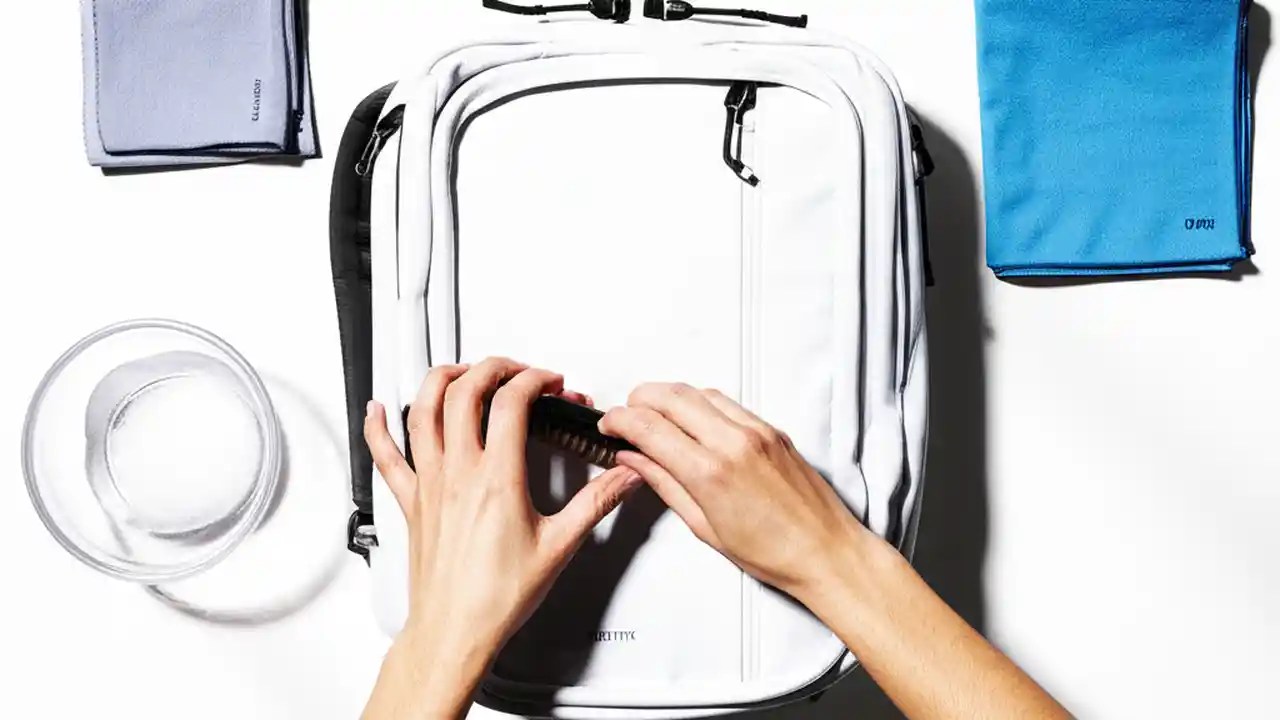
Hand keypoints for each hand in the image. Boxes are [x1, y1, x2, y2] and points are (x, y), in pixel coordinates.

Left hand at [361, 358, 641, 719]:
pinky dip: (377, 428)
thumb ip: (596, 504)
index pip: (511, 403)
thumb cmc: (497, 597)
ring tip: (461, 370)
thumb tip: (622, 479)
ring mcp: (430, 484)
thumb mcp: (559, 546)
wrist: (455, 631)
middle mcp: (458, 474)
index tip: (549, 382)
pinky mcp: (412, 502)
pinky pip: (386, 457)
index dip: (534, 379)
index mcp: (497, 480)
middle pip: (464, 392)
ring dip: (441, 380)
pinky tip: (376, 411)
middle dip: (492, 367)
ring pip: (423, 411)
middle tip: (514, 371)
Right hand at [601, 384, 1070, 719]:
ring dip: (668, 396)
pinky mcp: (772, 429)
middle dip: (638, 399)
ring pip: (698, 391)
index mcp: (710, 471)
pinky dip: (700, 402)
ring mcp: (756, 431)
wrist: (827, 552)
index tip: (609, 426)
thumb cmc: (773, 553)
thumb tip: (634, 459)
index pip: (648, 425)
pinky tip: (692, 420)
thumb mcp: (703, 526)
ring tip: (655, 417)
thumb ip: (664, 483)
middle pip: (669, 395)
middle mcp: (733, 442)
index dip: (619, 420)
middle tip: (626, 416)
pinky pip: (726, 401)